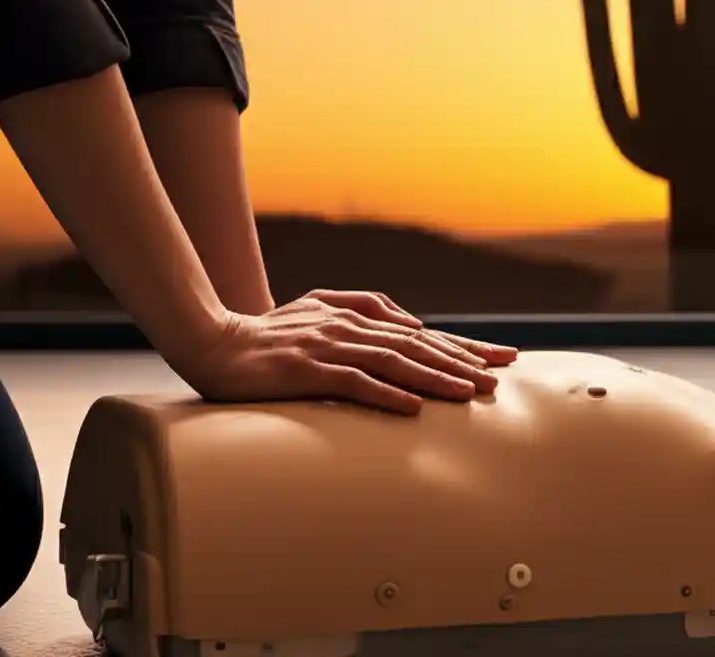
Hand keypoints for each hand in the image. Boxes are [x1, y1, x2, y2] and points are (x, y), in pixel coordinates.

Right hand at [172, 289, 518, 414]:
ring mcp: (329, 347)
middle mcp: (350, 328)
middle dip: (461, 362)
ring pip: (393, 362)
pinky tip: (412, 407)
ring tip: (467, 393)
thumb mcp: (321, 309)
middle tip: (498, 380)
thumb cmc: (272, 335)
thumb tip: (413, 323)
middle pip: (418, 346)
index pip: (424, 335)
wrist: (213, 343)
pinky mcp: (306, 368)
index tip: (502, 359)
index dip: (465, 346)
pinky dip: (384, 394)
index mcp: (358, 317)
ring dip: (433, 377)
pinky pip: (352, 382)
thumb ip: (366, 306)